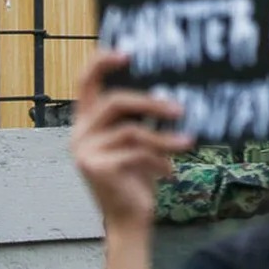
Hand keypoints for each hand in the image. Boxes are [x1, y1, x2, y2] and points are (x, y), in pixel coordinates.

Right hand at [70, 50, 194, 231]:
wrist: (129, 216)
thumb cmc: (138, 173)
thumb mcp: (139, 140)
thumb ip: (141, 117)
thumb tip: (172, 91)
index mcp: (88, 120)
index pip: (85, 82)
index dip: (102, 62)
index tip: (127, 52)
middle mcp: (80, 132)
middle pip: (116, 102)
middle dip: (152, 103)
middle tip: (181, 109)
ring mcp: (84, 151)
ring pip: (131, 130)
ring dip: (164, 137)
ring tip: (188, 142)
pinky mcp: (95, 168)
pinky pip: (136, 154)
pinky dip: (159, 160)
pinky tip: (170, 171)